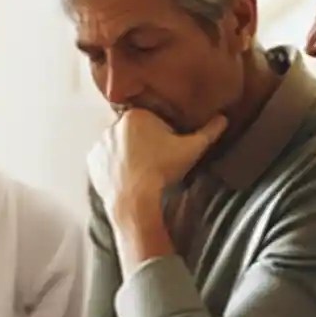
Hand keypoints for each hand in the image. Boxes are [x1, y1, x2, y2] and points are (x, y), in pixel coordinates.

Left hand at [87, 109, 226, 225]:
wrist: (134, 201)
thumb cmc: (162, 171)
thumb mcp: (190, 150)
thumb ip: (208, 132)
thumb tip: (223, 118)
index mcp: (136, 115)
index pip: (152, 119)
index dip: (163, 133)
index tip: (167, 149)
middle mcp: (113, 124)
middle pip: (134, 130)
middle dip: (143, 141)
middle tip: (155, 161)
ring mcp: (100, 143)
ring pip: (118, 144)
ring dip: (127, 153)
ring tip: (141, 172)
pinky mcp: (92, 161)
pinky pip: (105, 159)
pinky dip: (113, 165)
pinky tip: (126, 177)